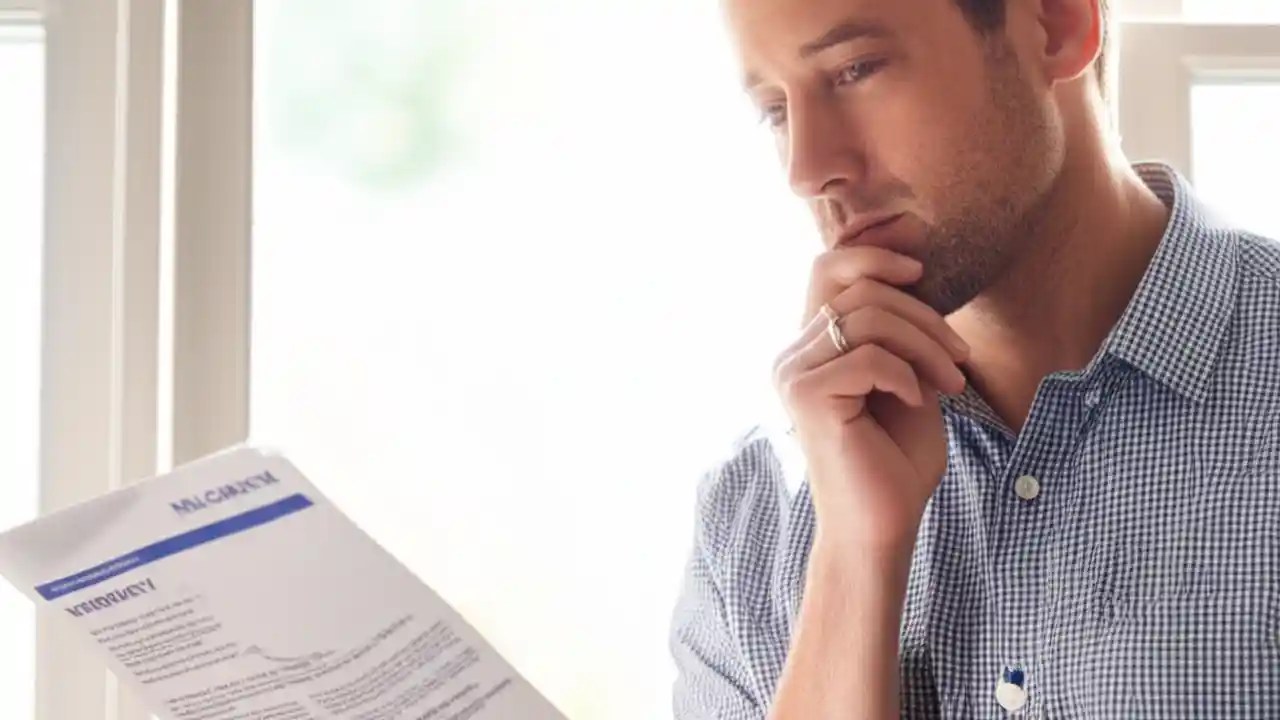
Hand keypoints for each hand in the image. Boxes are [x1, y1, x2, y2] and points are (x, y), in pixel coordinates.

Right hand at [772, 246, 969, 550]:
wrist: (883, 524)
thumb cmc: (895, 460)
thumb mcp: (905, 377)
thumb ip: (896, 331)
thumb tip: (908, 269)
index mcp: (810, 347)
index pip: (827, 268)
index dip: (874, 255)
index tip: (922, 273)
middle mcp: (792, 355)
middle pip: (860, 290)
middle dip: (923, 316)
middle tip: (960, 360)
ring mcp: (793, 373)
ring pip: (868, 318)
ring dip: (925, 345)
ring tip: (951, 383)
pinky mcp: (806, 396)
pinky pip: (868, 355)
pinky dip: (905, 374)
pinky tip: (917, 403)